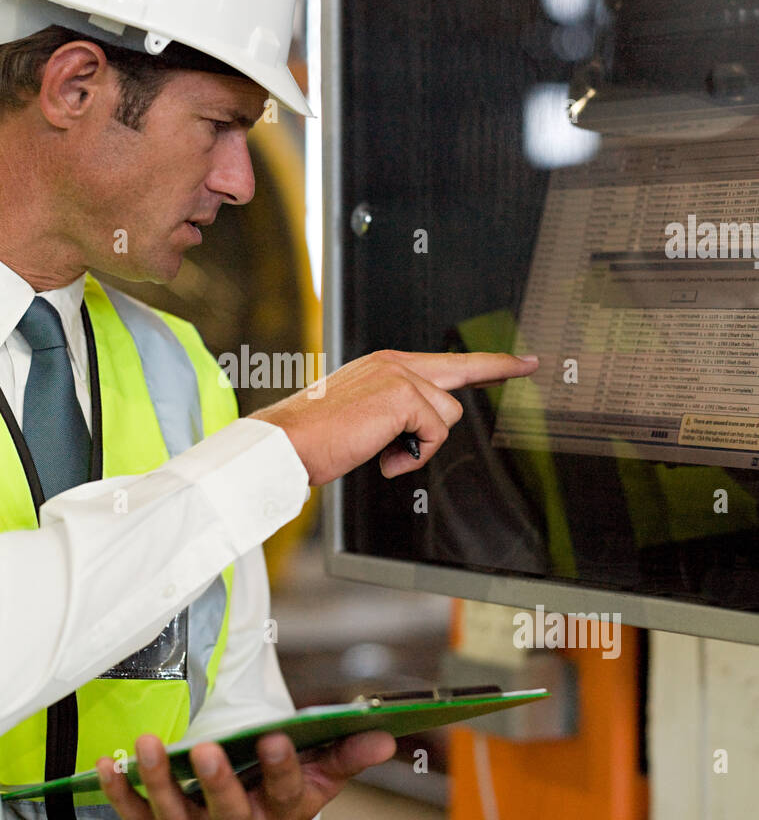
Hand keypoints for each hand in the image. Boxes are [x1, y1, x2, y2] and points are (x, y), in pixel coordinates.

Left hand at [96, 729, 396, 819]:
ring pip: (174, 814)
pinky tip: (106, 763)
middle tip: (206, 749)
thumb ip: (345, 755)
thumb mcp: (318, 782)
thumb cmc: (281, 801)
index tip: (278, 736)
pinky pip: (136, 818)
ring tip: (146, 745)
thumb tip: (385, 735)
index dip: (282, 767)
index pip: (285, 792)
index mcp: (279, 813)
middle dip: (216, 780)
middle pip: (227, 810)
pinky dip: (118, 794)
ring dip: (157, 781)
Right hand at [251, 349, 537, 485]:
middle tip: (532, 364)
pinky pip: (434, 435)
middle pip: (460, 374)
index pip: (444, 362)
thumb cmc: (314, 437)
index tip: (517, 361)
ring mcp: (400, 376)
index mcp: (384, 366)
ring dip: (421, 444)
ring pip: (446, 417)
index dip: (486, 363)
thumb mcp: (361, 417)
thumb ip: (395, 414)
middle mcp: (394, 363)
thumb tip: (422, 431)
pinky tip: (385, 458)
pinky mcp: (403, 397)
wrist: (287, 444)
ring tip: (384, 452)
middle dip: (498, 369)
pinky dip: (413, 455)